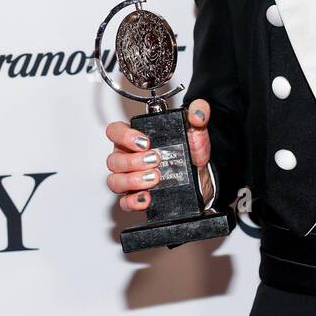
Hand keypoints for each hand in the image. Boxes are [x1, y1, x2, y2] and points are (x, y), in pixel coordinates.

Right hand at [105, 97, 212, 212]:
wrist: (201, 179)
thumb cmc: (191, 153)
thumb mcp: (196, 132)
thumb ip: (198, 116)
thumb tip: (198, 112)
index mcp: (135, 138)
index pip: (115, 131)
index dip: (124, 136)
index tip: (145, 142)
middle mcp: (128, 158)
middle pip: (114, 159)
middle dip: (133, 161)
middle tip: (155, 161)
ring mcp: (130, 178)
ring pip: (115, 181)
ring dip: (132, 180)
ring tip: (154, 178)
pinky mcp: (136, 197)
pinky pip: (124, 202)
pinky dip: (133, 201)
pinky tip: (146, 197)